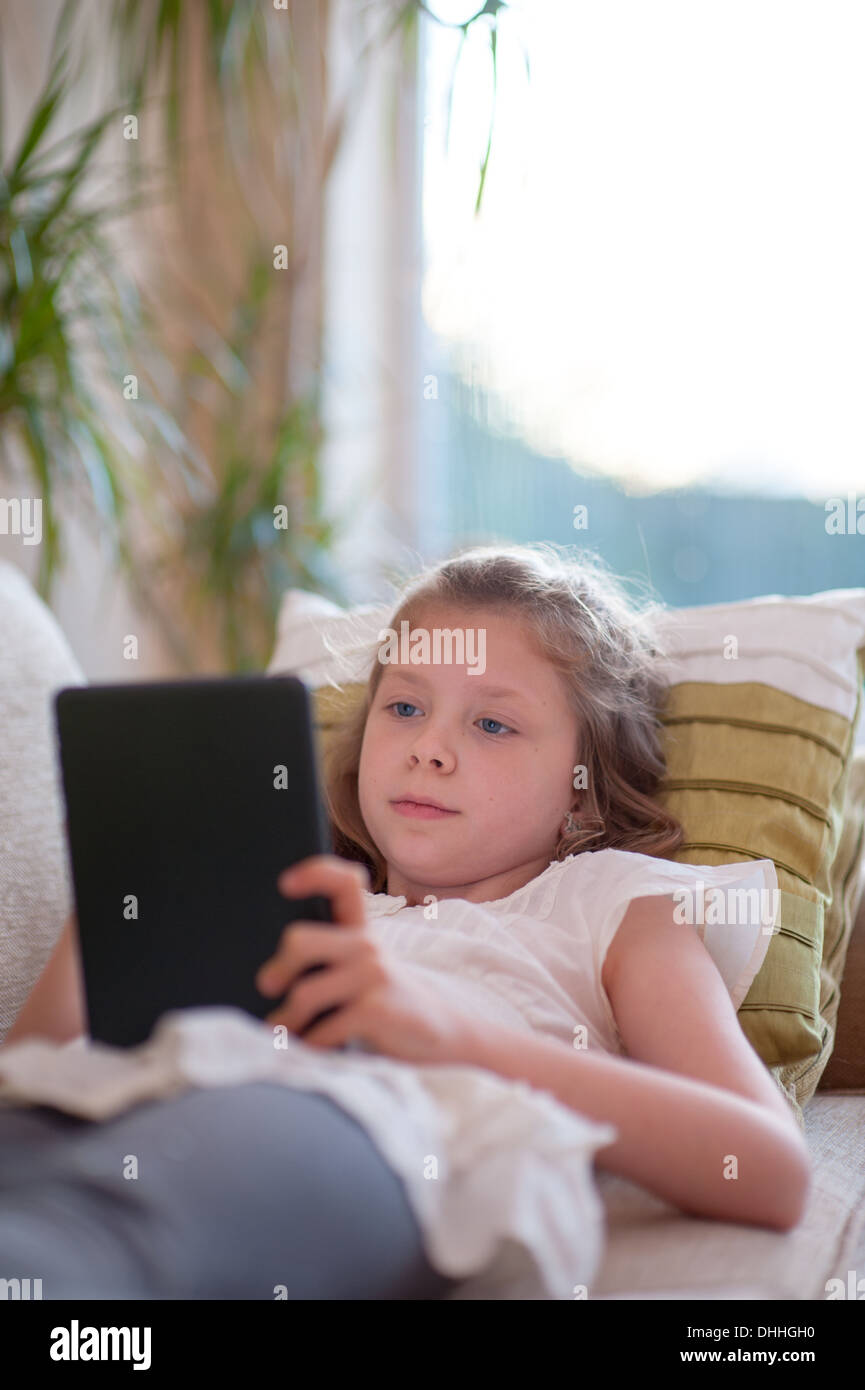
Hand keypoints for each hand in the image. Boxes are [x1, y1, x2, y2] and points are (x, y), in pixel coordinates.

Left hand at [255, 854, 479, 1065]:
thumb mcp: (363, 970)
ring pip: (304, 994)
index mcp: (361, 930)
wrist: (440, 1033)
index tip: (285, 884)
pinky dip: (310, 1045)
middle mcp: (367, 946)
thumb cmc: (384, 1001)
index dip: (314, 873)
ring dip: (286, 1020)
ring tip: (283, 1029)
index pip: (344, 882)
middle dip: (278, 968)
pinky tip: (311, 1049)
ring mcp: (373, 977)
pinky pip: (322, 1030)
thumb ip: (327, 959)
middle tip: (268, 985)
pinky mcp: (376, 1010)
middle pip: (299, 941)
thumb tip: (267, 977)